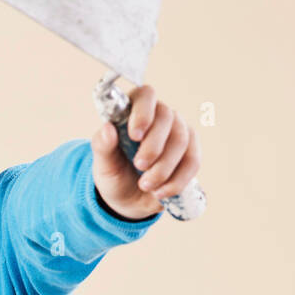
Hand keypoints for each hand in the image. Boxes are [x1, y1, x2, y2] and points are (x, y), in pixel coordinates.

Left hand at [91, 85, 200, 219]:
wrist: (129, 199)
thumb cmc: (115, 173)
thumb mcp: (103, 163)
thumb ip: (102, 146)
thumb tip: (107, 129)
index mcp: (135, 109)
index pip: (146, 95)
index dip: (143, 112)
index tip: (135, 135)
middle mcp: (160, 115)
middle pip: (167, 118)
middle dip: (153, 146)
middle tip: (139, 166)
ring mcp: (179, 132)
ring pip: (181, 141)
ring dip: (163, 167)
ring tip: (146, 185)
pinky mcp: (191, 152)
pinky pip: (192, 162)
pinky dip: (177, 181)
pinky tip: (160, 192)